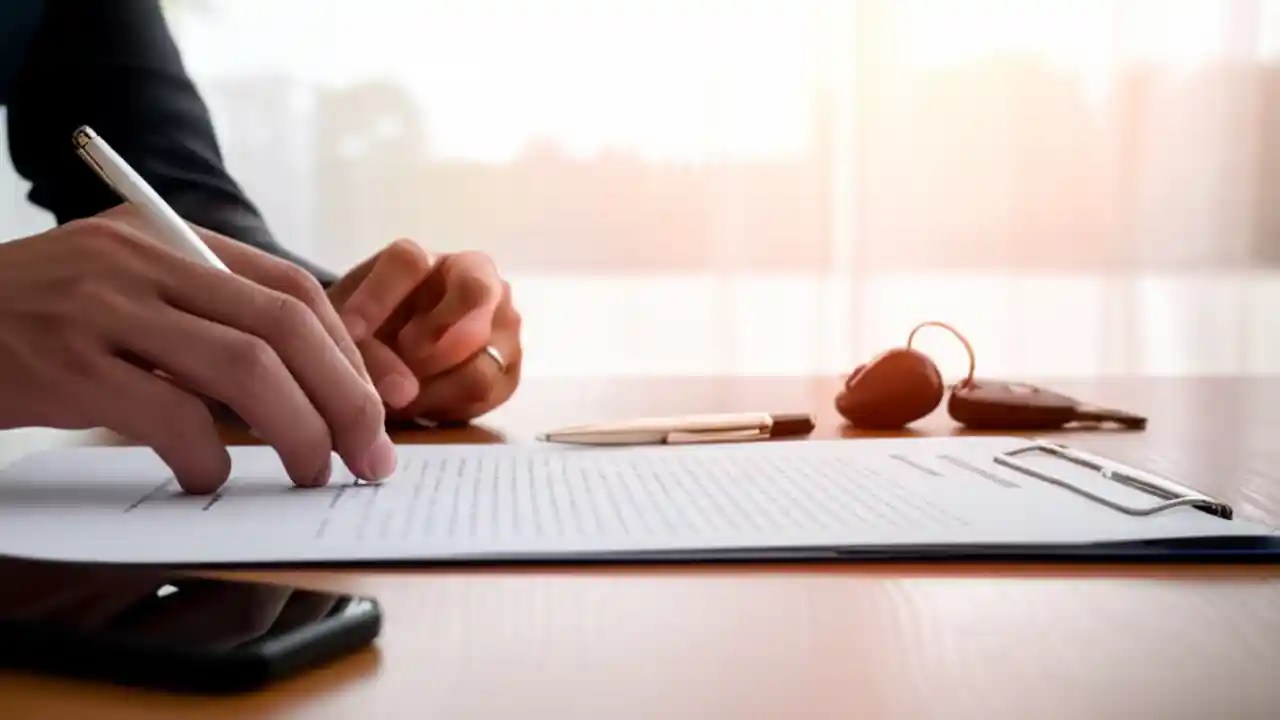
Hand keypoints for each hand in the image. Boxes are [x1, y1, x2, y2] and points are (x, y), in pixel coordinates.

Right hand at [0, 204, 396, 492]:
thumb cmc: (30, 325)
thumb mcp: (119, 298)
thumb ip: (196, 321)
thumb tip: (304, 389)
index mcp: (165, 237)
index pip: (291, 290)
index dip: (348, 354)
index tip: (375, 408)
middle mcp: (140, 259)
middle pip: (284, 326)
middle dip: (344, 398)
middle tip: (369, 458)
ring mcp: (100, 306)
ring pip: (243, 367)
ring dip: (296, 431)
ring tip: (310, 475)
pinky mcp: (61, 362)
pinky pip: (167, 414)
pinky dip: (205, 457)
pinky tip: (208, 481)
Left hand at [327, 240, 521, 422]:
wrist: (388, 366)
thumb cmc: (368, 335)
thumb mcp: (351, 336)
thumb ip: (368, 353)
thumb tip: (404, 391)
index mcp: (428, 259)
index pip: (409, 262)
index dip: (377, 298)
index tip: (351, 332)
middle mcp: (478, 279)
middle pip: (475, 292)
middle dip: (432, 336)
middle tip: (401, 359)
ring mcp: (503, 324)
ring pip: (480, 355)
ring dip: (431, 384)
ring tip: (398, 394)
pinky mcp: (508, 371)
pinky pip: (485, 392)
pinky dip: (445, 405)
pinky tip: (420, 403)